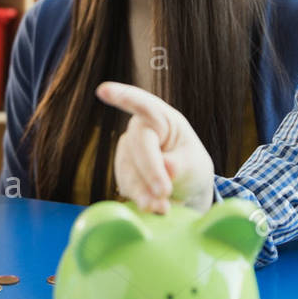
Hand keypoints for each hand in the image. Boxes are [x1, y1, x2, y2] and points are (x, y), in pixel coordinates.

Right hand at [96, 82, 214, 214]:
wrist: (184, 188)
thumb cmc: (191, 167)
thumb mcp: (194, 164)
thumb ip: (181, 165)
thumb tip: (168, 168)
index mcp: (161, 118)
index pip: (143, 105)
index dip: (122, 96)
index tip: (103, 90)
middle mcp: (139, 130)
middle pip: (138, 146)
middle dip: (151, 171)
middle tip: (164, 193)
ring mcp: (127, 150)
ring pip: (128, 169)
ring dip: (144, 191)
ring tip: (163, 208)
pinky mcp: (122, 171)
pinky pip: (125, 185)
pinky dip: (139, 198)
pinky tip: (153, 207)